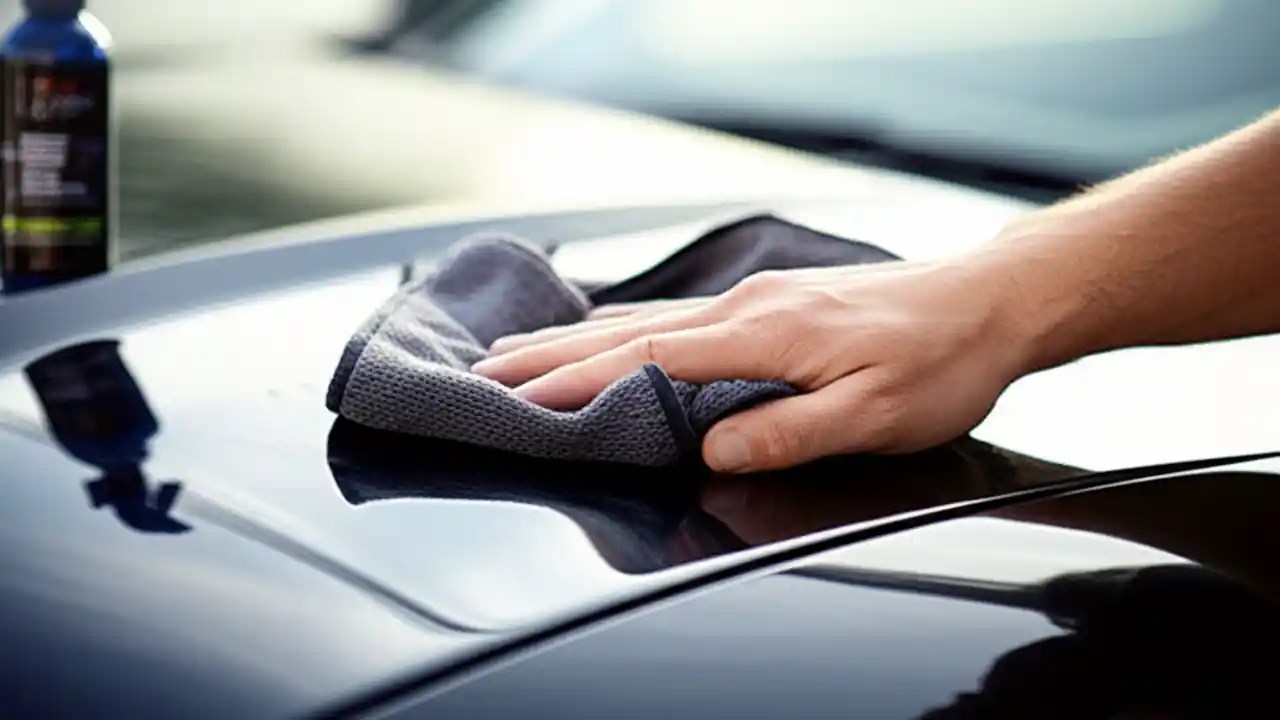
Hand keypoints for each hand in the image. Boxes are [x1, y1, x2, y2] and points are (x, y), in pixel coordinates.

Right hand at [472, 261, 1029, 471]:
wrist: (989, 300)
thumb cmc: (939, 358)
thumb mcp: (876, 412)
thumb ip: (789, 429)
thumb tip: (712, 448)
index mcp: (765, 333)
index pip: (647, 360)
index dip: (577, 382)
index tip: (520, 397)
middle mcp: (749, 307)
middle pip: (628, 331)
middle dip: (552, 354)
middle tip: (488, 370)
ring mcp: (758, 299)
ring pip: (647, 319)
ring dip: (578, 338)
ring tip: (523, 351)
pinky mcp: (772, 302)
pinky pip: (678, 315)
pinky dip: (625, 326)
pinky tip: (609, 332)